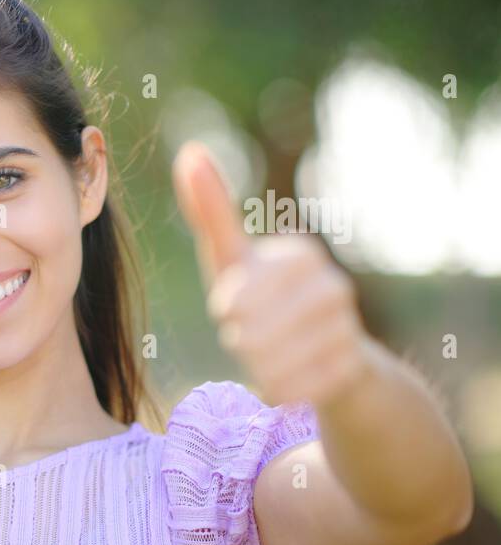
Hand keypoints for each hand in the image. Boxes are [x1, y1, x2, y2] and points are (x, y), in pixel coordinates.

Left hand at [171, 142, 375, 408]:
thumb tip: (191, 151)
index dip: (228, 312)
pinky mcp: (354, 368)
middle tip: (258, 335)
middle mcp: (332, 286)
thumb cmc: (267, 300)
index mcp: (299, 255)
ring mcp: (348, 327)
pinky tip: (295, 376)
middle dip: (242, 343)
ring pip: (270, 368)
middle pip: (249, 337)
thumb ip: (212, 210)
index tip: (241, 306)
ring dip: (260, 370)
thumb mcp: (234, 259)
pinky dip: (282, 393)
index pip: (234, 300)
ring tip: (276, 355)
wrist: (332, 353)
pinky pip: (292, 392)